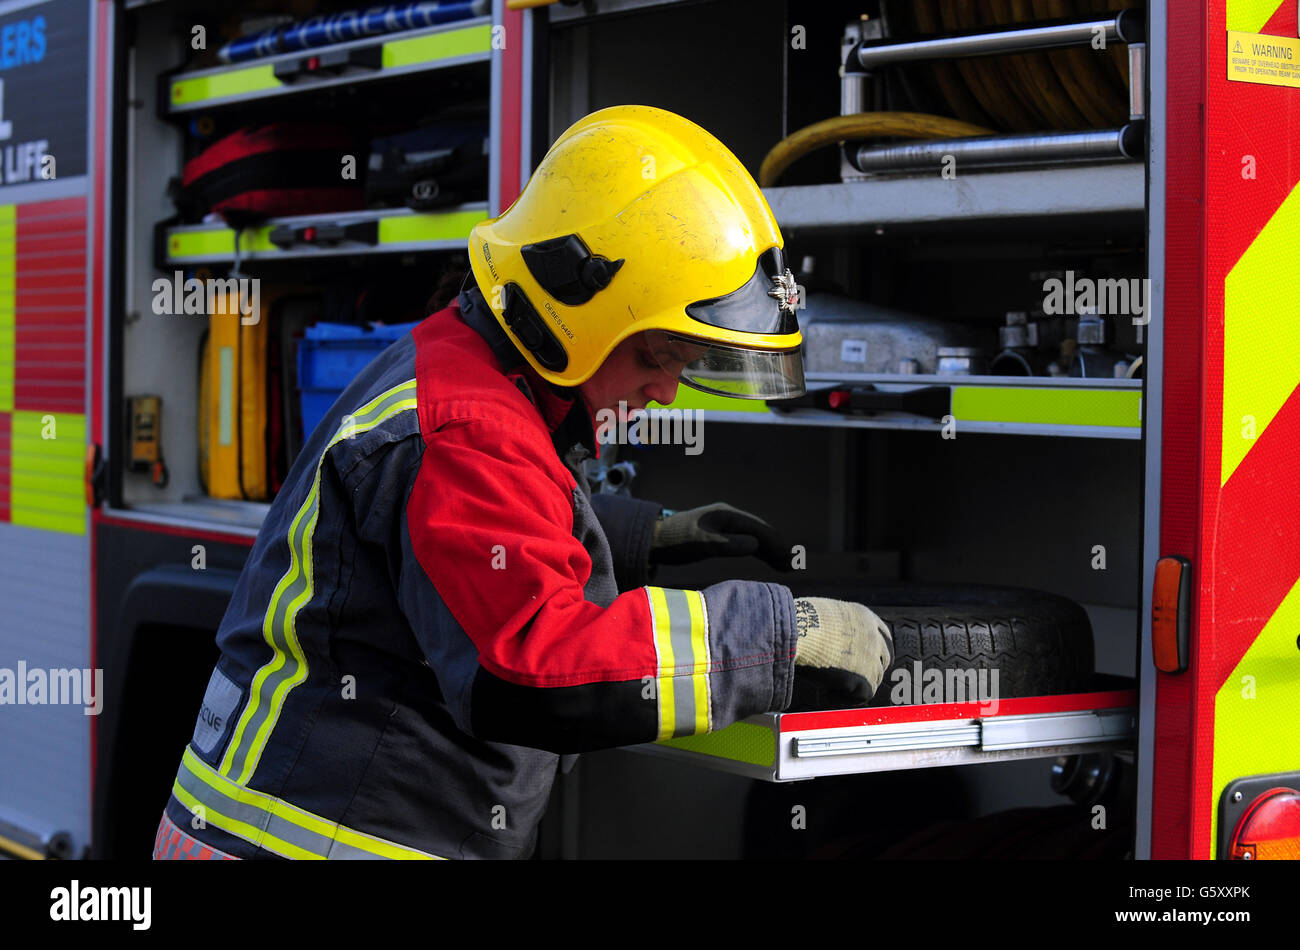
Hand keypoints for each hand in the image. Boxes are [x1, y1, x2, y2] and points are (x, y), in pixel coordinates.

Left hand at [649, 502, 790, 569]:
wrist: (654, 539)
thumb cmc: (676, 542)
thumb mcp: (701, 544)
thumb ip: (728, 545)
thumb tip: (755, 546)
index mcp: (727, 516)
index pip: (759, 530)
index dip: (777, 545)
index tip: (790, 559)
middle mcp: (729, 517)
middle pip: (761, 531)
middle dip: (778, 547)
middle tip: (794, 565)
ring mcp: (725, 525)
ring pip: (755, 536)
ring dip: (771, 550)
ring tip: (787, 565)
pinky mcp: (720, 534)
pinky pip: (746, 541)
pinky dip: (759, 551)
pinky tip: (767, 559)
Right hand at [791, 597, 893, 707]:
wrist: (797, 632)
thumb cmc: (800, 622)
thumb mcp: (826, 614)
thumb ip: (838, 627)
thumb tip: (831, 639)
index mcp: (864, 617)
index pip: (883, 635)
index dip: (876, 649)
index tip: (868, 658)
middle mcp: (873, 635)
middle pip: (884, 658)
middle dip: (871, 668)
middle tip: (854, 677)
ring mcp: (871, 657)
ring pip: (875, 678)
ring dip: (856, 685)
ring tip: (834, 688)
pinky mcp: (864, 677)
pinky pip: (863, 695)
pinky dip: (846, 698)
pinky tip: (829, 694)